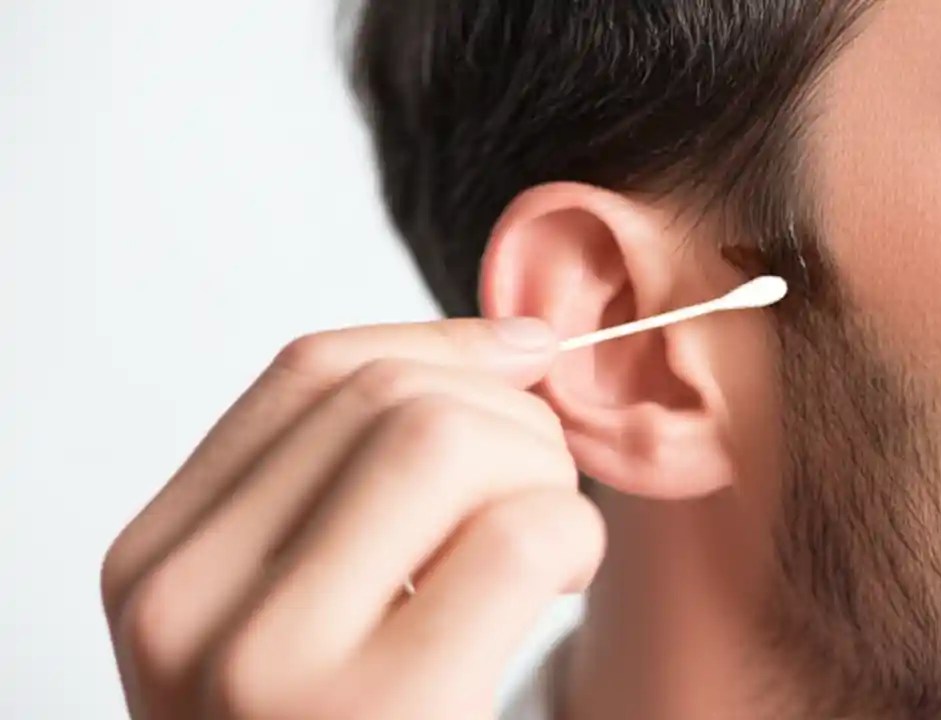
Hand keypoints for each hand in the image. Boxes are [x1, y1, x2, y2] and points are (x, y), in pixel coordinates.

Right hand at [101, 319, 602, 718]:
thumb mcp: (300, 610)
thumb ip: (361, 486)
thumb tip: (510, 349)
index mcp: (161, 562)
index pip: (313, 373)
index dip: (444, 343)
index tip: (526, 355)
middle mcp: (185, 605)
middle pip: (392, 400)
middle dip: (511, 418)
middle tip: (543, 492)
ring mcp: (265, 663)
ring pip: (449, 440)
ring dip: (543, 476)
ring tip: (547, 548)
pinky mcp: (374, 715)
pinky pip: (519, 536)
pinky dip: (572, 539)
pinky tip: (558, 588)